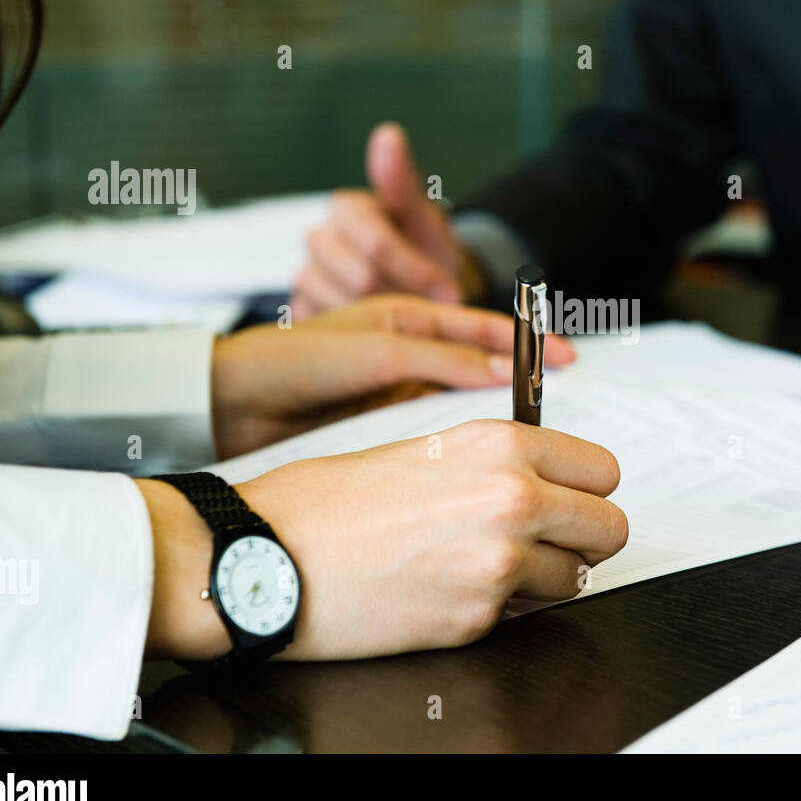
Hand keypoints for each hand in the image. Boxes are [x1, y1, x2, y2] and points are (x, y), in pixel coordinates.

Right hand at [141, 420, 626, 660]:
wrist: (264, 559)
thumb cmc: (324, 502)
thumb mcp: (421, 448)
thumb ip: (494, 463)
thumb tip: (542, 480)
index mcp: (500, 446)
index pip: (602, 471)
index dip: (585, 488)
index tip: (570, 496)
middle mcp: (512, 501)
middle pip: (610, 529)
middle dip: (582, 536)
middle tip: (546, 538)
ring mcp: (498, 566)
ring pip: (574, 579)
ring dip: (543, 577)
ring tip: (486, 564)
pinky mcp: (476, 621)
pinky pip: (518, 617)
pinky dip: (494, 609)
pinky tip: (446, 588)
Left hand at [210, 294, 574, 458]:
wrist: (229, 405)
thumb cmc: (294, 361)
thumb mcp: (376, 351)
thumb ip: (440, 361)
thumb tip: (501, 377)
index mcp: (411, 321)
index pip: (486, 332)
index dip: (531, 347)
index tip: (571, 360)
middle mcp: (410, 360)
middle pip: (481, 377)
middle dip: (519, 396)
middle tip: (558, 421)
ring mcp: (397, 400)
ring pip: (461, 416)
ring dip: (490, 435)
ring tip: (529, 458)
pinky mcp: (383, 436)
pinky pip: (434, 445)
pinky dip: (457, 458)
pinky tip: (477, 479)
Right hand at [291, 123, 484, 317]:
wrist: (428, 292)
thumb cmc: (429, 254)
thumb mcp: (427, 221)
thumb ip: (404, 183)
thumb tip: (388, 134)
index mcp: (347, 210)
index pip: (376, 243)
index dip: (417, 271)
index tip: (451, 292)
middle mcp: (321, 240)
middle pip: (359, 280)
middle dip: (405, 298)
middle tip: (437, 312)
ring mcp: (308, 276)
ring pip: (344, 309)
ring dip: (387, 323)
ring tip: (413, 323)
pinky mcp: (304, 312)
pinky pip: (333, 331)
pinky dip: (364, 339)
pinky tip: (385, 334)